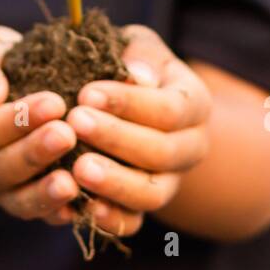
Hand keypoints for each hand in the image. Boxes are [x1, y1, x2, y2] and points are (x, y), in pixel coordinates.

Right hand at [0, 26, 143, 232]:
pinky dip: (58, 212)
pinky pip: (39, 215)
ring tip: (73, 181)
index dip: (15, 121)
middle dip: (33, 154)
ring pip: (15, 201)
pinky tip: (82, 204)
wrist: (4, 89)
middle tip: (68, 134)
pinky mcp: (22, 205)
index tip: (54, 102)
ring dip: (44, 192)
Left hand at [63, 25, 212, 232]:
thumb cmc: (133, 66)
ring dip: (114, 183)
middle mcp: (190, 148)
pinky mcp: (143, 207)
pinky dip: (112, 219)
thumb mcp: (139, 47)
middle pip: (162, 153)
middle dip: (116, 138)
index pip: (169, 109)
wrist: (138, 106)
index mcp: (195, 104)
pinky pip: (134, 222)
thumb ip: (139, 55)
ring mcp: (170, 181)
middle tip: (75, 124)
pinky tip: (85, 208)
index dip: (129, 103)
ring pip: (151, 193)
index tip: (87, 92)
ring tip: (77, 169)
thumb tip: (134, 74)